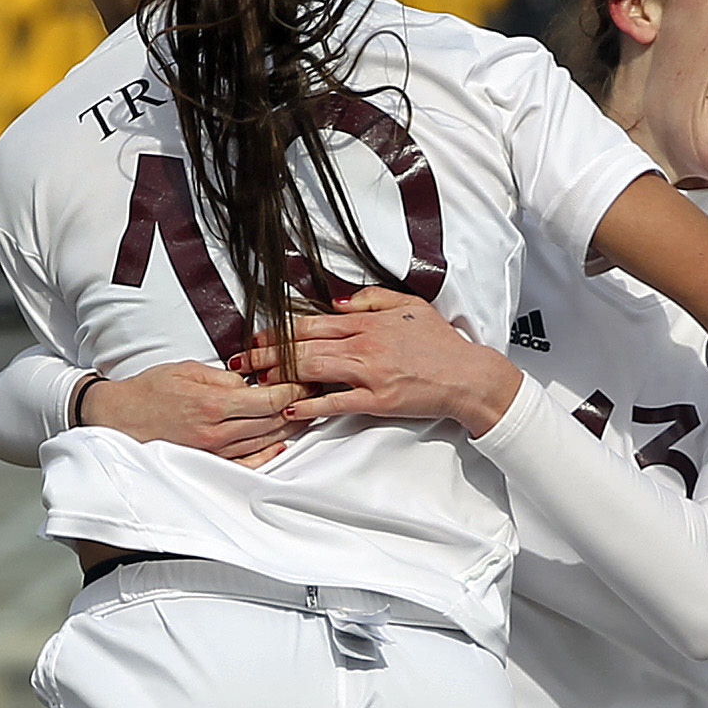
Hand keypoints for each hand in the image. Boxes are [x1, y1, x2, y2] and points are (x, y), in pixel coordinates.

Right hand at [76, 361, 309, 467]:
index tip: (305, 382)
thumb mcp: (187, 370)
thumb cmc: (148, 392)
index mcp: (213, 404)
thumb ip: (223, 376)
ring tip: (302, 414)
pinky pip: (247, 464)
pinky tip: (278, 445)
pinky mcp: (208, 463)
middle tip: (312, 395)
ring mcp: (214, 452)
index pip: (270, 400)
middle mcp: (217, 432)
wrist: (118, 418)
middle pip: (273, 422)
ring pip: (265, 442)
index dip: (294, 390)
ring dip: (287, 428)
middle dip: (297, 407)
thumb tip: (251, 381)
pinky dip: (267, 455)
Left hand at [227, 287, 522, 438]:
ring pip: (313, 370)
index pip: (313, 323)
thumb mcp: (409, 307)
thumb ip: (371, 300)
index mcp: (368, 322)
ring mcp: (370, 373)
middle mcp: (364, 345)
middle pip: (304, 346)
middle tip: (240, 362)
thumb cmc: (440, 344)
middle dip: (267, 354)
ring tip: (256, 382)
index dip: (279, 330)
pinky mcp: (377, 399)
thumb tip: (337, 301)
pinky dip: (311, 404)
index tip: (256, 336)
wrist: (467, 375)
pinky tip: (290, 407)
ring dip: (280, 376)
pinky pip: (336, 401)